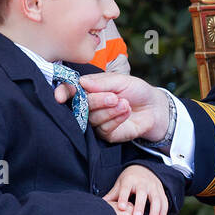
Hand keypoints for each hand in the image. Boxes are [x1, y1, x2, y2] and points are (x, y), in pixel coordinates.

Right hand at [54, 72, 168, 142]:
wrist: (154, 107)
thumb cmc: (136, 91)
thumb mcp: (121, 80)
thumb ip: (101, 82)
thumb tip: (81, 83)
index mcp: (89, 90)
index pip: (69, 91)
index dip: (62, 93)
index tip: (60, 96)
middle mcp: (89, 106)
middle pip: (80, 106)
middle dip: (96, 101)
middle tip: (113, 97)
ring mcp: (97, 122)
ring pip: (92, 118)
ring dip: (109, 110)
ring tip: (124, 103)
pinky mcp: (107, 135)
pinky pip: (104, 129)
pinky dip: (116, 119)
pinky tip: (126, 111)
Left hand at [105, 164, 167, 214]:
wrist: (144, 170)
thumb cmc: (128, 182)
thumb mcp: (119, 185)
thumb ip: (112, 196)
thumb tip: (99, 206)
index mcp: (130, 180)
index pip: (126, 189)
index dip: (124, 198)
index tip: (122, 208)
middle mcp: (143, 183)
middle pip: (142, 194)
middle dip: (140, 206)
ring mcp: (154, 187)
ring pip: (156, 199)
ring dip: (155, 212)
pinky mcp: (162, 192)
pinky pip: (164, 202)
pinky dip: (163, 213)